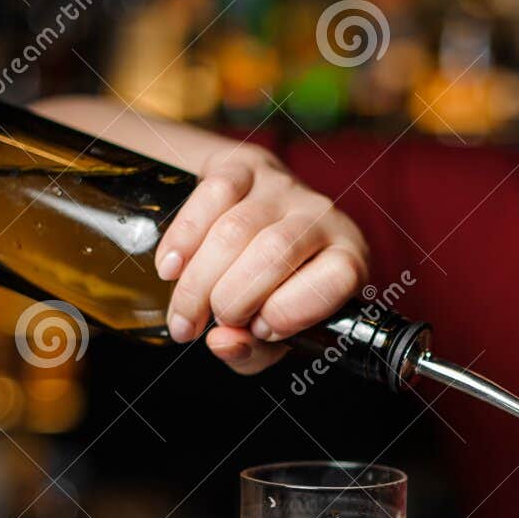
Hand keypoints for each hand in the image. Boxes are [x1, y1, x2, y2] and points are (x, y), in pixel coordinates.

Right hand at [154, 145, 369, 373]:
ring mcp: (284, 187)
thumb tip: (224, 343)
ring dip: (199, 280)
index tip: (258, 329)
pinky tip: (171, 270)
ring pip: (236, 230)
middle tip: (207, 325)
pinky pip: (213, 194)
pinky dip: (184, 238)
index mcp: (347, 259)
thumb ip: (253, 351)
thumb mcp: (270, 335)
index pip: (337, 277)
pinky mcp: (245, 166)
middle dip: (231, 299)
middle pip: (274, 253)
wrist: (249, 221)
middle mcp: (323, 217)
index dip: (293, 309)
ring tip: (183, 315)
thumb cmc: (268, 289)